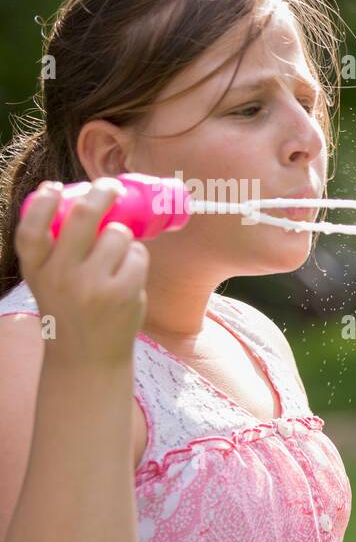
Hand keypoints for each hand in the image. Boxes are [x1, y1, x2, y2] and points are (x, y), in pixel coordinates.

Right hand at [15, 178, 148, 366]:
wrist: (88, 356)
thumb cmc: (71, 309)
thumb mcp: (48, 282)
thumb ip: (55, 251)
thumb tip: (84, 203)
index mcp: (37, 270)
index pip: (32, 229)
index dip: (43, 202)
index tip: (54, 186)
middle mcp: (61, 276)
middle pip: (83, 217)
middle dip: (101, 192)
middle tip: (110, 186)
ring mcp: (93, 285)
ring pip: (118, 233)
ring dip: (122, 235)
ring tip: (116, 255)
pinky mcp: (123, 293)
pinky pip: (137, 254)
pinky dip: (136, 257)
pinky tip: (128, 273)